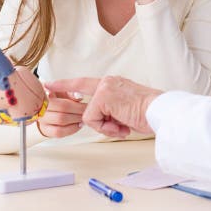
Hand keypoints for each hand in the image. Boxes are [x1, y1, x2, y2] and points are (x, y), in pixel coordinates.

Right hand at [35, 87, 87, 137]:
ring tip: (84, 117)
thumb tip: (79, 96)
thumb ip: (72, 92)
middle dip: (79, 110)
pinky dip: (71, 129)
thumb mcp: (65, 91)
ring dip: (76, 119)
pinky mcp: (45, 130)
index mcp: (46, 94)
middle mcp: (41, 106)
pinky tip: (78, 125)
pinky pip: (59, 132)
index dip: (76, 101)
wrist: (50, 110)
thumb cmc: (60, 98)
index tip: (88, 104)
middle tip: (88, 110)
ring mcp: (42, 119)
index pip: (62, 96)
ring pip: (61, 120)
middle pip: (63, 107)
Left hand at [45, 76, 162, 138]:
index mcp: (113, 83)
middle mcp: (107, 82)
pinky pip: (92, 120)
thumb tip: (94, 119)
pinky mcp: (102, 98)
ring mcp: (104, 88)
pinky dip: (106, 128)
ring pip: (89, 115)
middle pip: (79, 93)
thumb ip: (108, 110)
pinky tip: (122, 126)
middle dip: (73, 99)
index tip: (51, 84)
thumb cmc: (148, 113)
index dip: (66, 85)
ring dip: (105, 126)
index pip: (84, 83)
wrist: (159, 112)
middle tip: (54, 91)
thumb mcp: (124, 110)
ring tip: (122, 126)